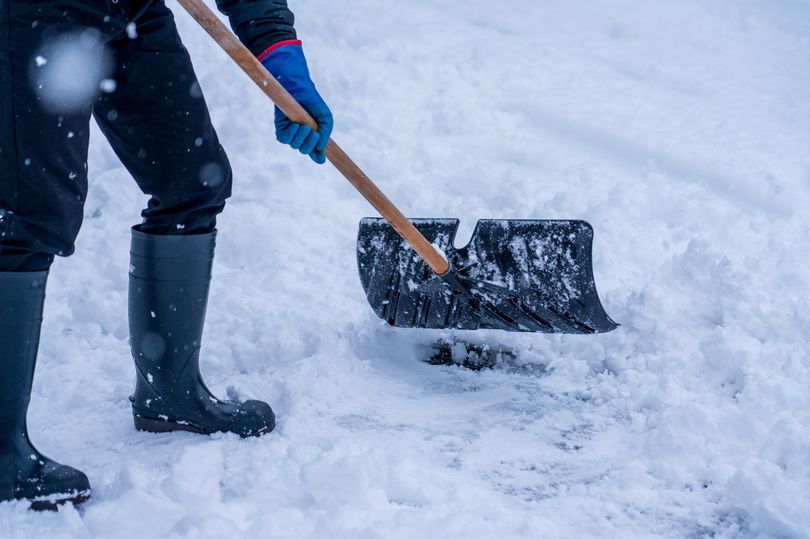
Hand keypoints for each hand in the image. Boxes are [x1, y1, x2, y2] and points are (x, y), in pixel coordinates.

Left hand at [258, 40, 332, 163]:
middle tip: (313, 133)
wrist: (299, 88)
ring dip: (302, 137)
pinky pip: (284, 139)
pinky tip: (295, 125)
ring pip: (296, 146)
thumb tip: (320, 148)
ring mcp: (290, 134)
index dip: (317, 157)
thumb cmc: (312, 102)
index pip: (315, 152)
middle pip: (306, 150)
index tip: (320, 158)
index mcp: (313, 136)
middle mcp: (301, 137)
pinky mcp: (281, 129)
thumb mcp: (325, 117)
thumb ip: (325, 132)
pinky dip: (291, 134)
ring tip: (304, 125)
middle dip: (310, 144)